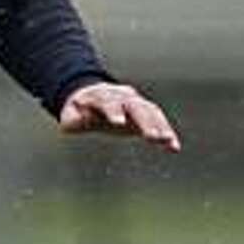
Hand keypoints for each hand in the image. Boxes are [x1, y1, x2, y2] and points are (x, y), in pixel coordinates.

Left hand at [58, 82, 180, 152]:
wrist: (91, 97)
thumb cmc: (78, 110)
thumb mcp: (70, 116)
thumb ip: (76, 118)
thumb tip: (84, 119)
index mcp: (102, 96)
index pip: (109, 102)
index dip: (114, 111)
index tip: (119, 123)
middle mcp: (123, 97)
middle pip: (136, 107)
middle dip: (145, 121)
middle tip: (152, 136)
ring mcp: (136, 103)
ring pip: (151, 112)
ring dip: (160, 126)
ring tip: (168, 141)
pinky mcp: (145, 112)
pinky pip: (159, 121)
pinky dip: (167, 132)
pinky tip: (174, 147)